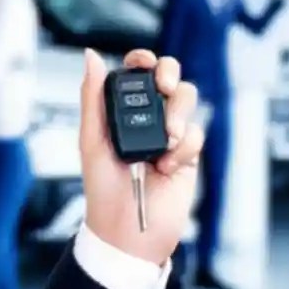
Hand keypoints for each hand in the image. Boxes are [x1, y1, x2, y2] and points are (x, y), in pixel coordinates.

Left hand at [79, 48, 203, 265]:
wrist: (128, 231)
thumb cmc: (103, 190)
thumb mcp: (91, 140)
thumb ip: (93, 98)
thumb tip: (91, 56)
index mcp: (120, 111)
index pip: (137, 72)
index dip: (144, 60)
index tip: (146, 64)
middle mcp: (146, 118)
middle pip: (169, 77)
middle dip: (170, 77)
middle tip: (165, 88)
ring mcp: (168, 135)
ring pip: (187, 101)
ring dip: (177, 115)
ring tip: (164, 141)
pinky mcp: (187, 154)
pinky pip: (197, 134)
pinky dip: (183, 147)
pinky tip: (166, 166)